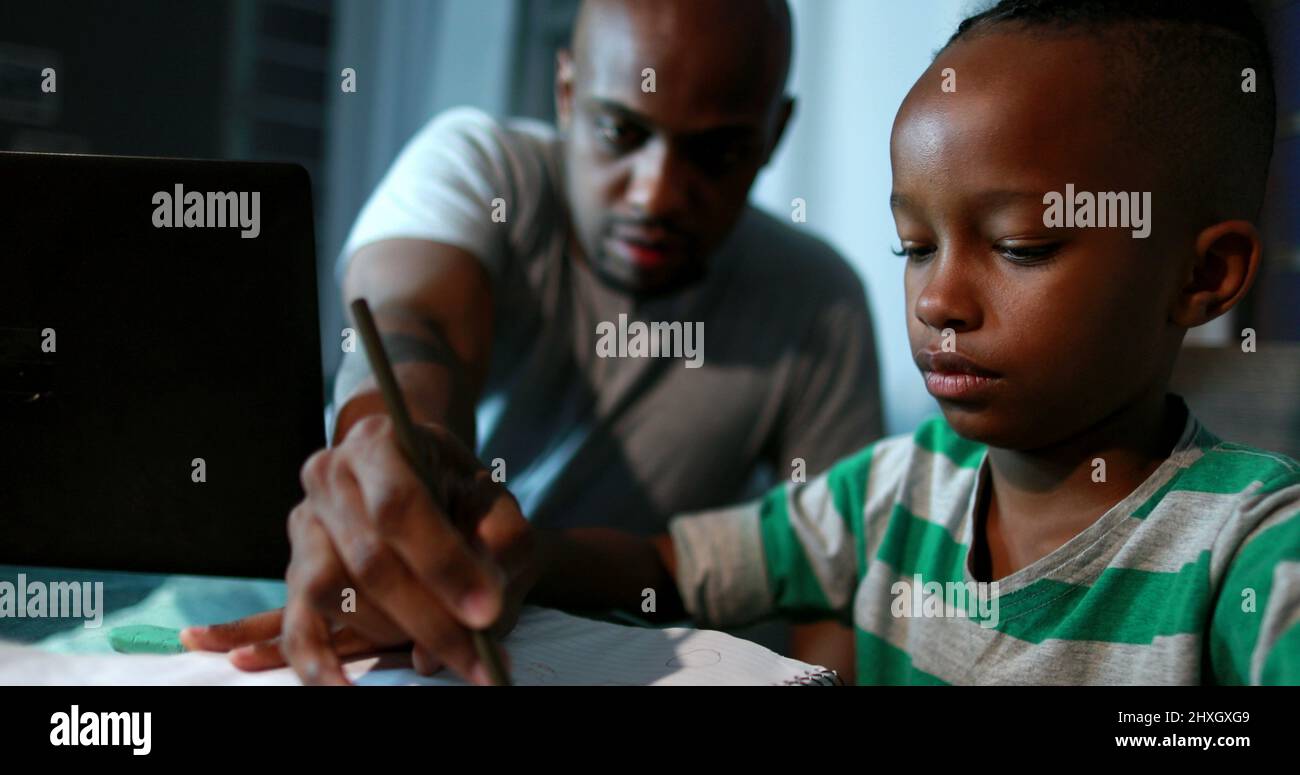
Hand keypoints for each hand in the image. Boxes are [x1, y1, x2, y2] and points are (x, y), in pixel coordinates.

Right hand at [186, 415, 535, 684]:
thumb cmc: (459, 491)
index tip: (485, 613)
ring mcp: (305, 523)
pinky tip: (341, 687)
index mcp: (380, 442)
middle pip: (369, 560)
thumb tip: (481, 613)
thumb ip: (502, 539)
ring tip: (438, 652)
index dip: (442, 564)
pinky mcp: (293, 569)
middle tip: (476, 660)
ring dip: (387, 632)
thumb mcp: (495, 500)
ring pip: (330, 592)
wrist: (417, 476)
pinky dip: (315, 659)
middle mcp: (330, 476)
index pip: (399, 507)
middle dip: (429, 618)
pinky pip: (293, 622)